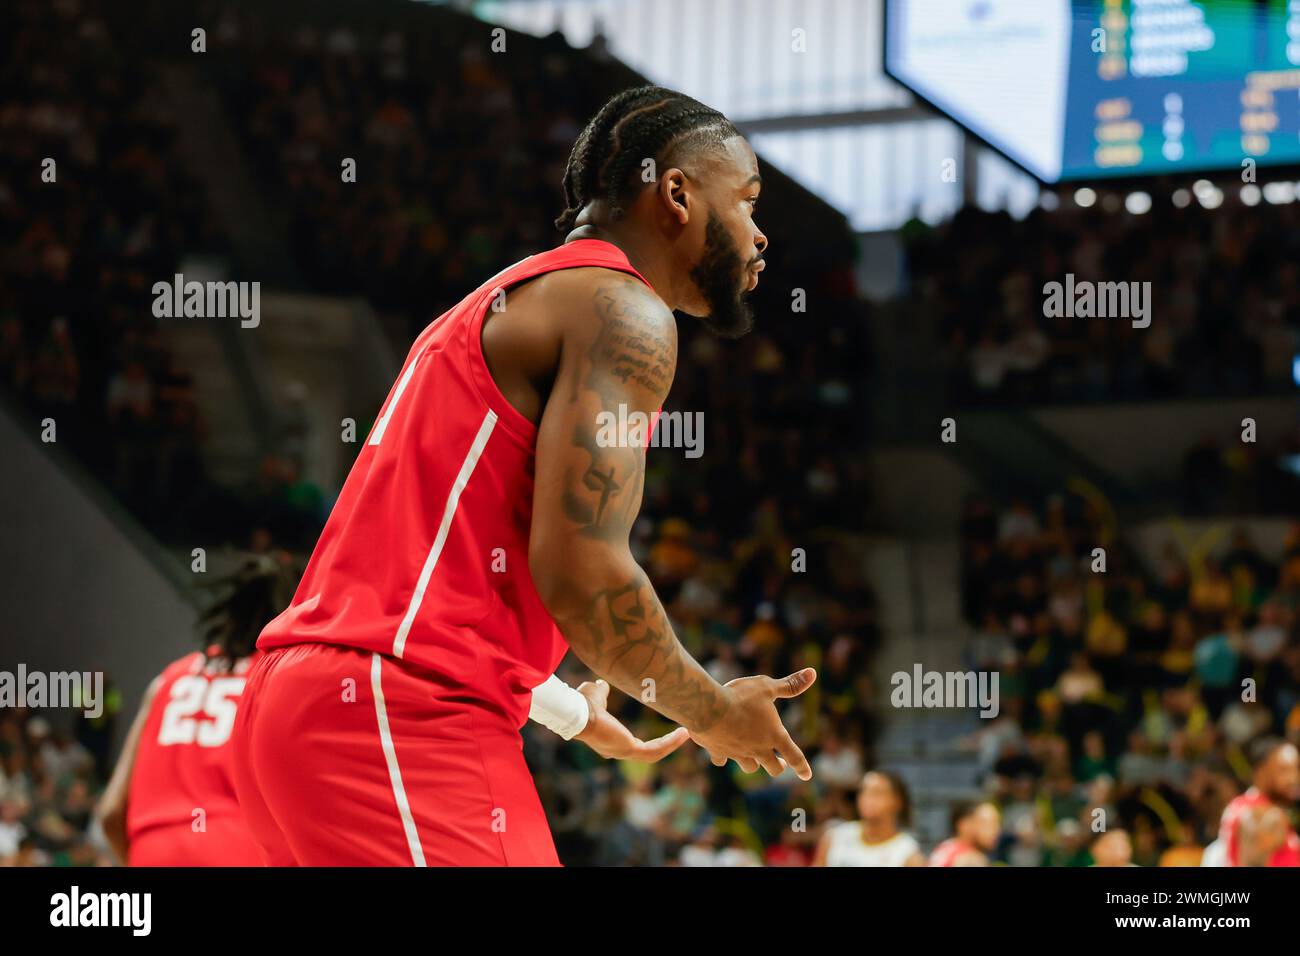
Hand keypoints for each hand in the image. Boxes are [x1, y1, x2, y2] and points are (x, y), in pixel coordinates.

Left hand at [573, 679, 690, 761]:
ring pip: (653, 753)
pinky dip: (669, 742)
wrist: (576, 711)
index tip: (662, 734)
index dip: (648, 740)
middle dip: (665, 744)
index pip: (632, 744)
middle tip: (681, 735)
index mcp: (609, 739)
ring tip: (686, 734)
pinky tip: (683, 734)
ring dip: (670, 744)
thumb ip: (601, 691)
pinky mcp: (628, 749)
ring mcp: (622, 752)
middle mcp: (616, 750)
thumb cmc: (581, 703)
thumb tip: (602, 684)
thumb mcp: (595, 694)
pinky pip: (653, 750)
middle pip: (646, 752)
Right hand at [687, 668, 815, 779]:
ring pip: (750, 767)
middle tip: (780, 764)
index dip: (802, 767)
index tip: (807, 775)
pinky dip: (723, 757)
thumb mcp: (767, 686)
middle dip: (778, 766)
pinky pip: (722, 760)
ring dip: (753, 763)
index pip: (794, 755)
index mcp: (774, 735)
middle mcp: (758, 749)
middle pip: (773, 768)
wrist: (708, 708)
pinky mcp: (718, 751)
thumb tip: (812, 673)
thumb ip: (790, 684)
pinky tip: (721, 752)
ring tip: (752, 757)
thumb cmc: (741, 696)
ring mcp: (738, 753)